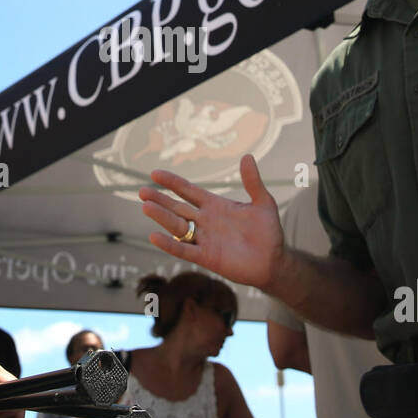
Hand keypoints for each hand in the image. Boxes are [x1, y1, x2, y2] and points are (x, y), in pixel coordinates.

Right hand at [138, 154, 284, 289]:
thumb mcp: (263, 203)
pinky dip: (169, 244)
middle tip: (142, 191)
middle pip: (177, 207)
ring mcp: (204, 239)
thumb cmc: (268, 232)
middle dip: (160, 200)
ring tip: (145, 207)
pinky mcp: (207, 257)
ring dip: (161, 217)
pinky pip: (184, 250)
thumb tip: (247, 156)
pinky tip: (154, 236)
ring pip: (177, 226)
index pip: (188, 191)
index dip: (172, 182)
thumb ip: (253, 182)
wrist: (274, 261)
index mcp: (215, 206)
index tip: (154, 173)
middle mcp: (205, 221)